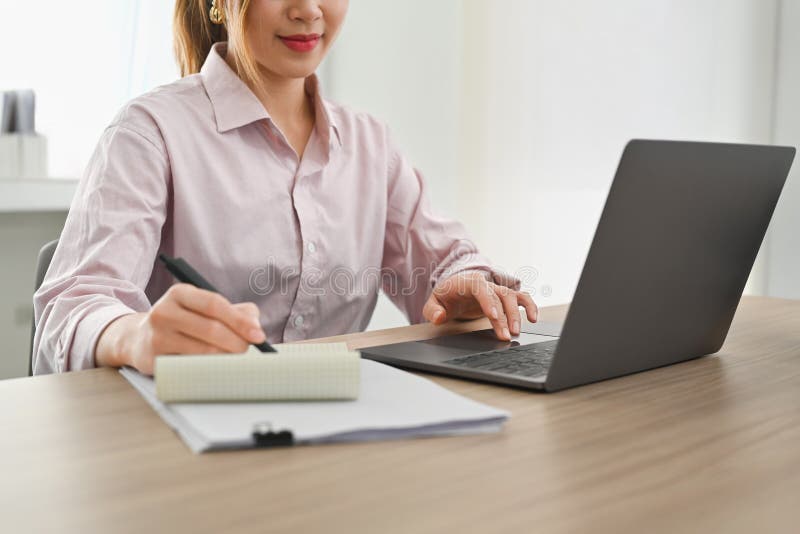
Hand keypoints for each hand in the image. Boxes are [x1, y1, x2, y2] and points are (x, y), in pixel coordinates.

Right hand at [95, 284, 267, 374]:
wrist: (140, 338)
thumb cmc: (185, 322)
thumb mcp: (206, 308)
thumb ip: (237, 312)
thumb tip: (255, 327)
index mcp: (179, 293)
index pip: (214, 304)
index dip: (239, 321)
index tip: (258, 336)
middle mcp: (164, 312)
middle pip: (210, 329)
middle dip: (237, 343)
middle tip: (248, 351)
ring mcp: (157, 337)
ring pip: (202, 351)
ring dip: (226, 358)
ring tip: (235, 359)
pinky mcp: (154, 360)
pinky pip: (190, 367)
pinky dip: (209, 369)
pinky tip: (217, 368)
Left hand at [422, 271, 537, 340]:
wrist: (455, 289)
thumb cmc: (446, 296)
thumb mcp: (433, 302)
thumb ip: (433, 310)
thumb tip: (439, 317)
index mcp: (468, 282)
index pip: (481, 288)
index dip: (489, 302)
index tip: (494, 317)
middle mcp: (486, 283)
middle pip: (500, 296)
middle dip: (505, 316)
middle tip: (506, 335)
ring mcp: (497, 289)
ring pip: (512, 296)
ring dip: (517, 314)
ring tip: (517, 332)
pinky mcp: (504, 296)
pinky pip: (520, 297)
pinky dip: (529, 306)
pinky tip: (533, 318)